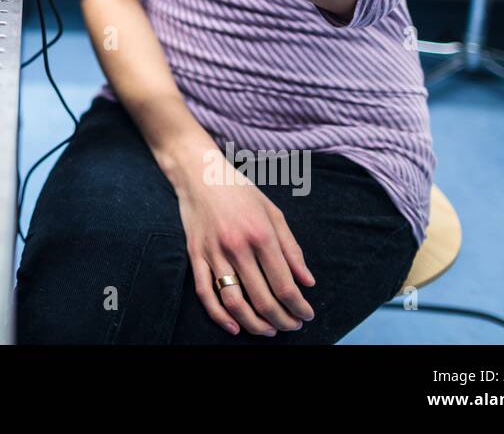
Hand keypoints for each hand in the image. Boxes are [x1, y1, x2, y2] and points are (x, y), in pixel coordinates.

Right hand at [161, 141, 316, 336]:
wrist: (199, 174)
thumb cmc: (240, 191)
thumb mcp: (273, 213)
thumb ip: (292, 249)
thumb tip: (308, 282)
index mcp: (261, 235)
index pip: (285, 285)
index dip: (299, 307)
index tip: (307, 315)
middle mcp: (237, 247)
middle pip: (262, 299)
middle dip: (282, 320)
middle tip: (292, 326)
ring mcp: (213, 253)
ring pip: (234, 302)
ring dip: (254, 324)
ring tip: (269, 330)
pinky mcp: (195, 255)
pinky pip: (205, 293)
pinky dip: (219, 316)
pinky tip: (234, 327)